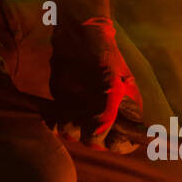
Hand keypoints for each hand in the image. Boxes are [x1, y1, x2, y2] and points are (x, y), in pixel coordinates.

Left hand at [49, 16, 143, 152]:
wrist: (75, 36)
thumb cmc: (100, 53)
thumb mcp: (108, 79)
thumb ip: (105, 110)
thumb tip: (97, 136)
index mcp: (126, 112)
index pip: (125, 144)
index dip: (117, 144)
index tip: (107, 133)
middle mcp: (105, 118)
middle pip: (98, 144)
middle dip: (90, 132)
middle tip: (86, 111)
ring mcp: (83, 114)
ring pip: (74, 136)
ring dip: (71, 123)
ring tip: (73, 101)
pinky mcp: (65, 109)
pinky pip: (57, 126)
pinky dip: (55, 120)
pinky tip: (59, 106)